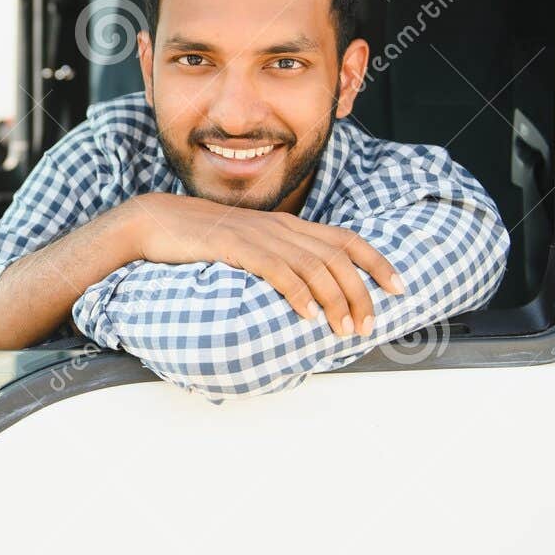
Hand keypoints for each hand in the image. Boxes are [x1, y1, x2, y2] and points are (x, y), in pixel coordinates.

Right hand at [119, 193, 403, 336]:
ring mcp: (259, 236)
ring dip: (335, 301)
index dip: (377, 263)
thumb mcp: (250, 247)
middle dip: (361, 294)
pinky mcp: (236, 248)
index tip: (399, 289)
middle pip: (338, 257)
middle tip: (366, 327)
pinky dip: (298, 294)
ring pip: (315, 266)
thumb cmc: (201, 242)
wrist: (155, 223)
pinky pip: (278, 270)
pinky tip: (307, 316)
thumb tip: (306, 293)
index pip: (347, 240)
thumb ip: (278, 260)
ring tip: (343, 330)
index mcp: (288, 226)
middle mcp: (281, 228)